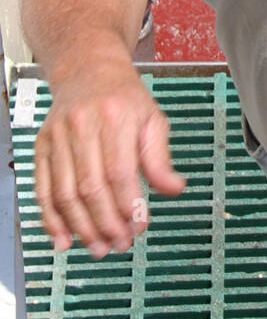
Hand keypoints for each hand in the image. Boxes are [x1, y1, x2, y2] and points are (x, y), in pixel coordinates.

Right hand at [33, 60, 185, 258]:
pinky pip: (42, 189)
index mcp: (114, 116)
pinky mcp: (41, 147)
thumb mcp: (153, 119)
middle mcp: (81, 125)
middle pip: (90, 187)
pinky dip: (51, 218)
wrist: (87, 70)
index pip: (120, 171)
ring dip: (81, 227)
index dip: (129, 205)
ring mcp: (57, 137)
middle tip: (120, 244)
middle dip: (106, 223)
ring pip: (64, 193)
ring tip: (98, 247)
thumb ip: (160, 157)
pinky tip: (64, 238)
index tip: (139, 226)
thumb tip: (173, 188)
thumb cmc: (124, 97)